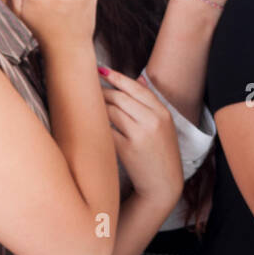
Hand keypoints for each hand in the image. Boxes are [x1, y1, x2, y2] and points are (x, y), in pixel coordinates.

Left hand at [99, 65, 182, 204]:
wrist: (164, 184)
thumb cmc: (161, 154)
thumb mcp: (164, 126)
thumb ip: (151, 103)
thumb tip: (138, 79)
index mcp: (163, 113)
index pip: (136, 88)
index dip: (117, 77)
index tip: (101, 70)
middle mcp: (153, 121)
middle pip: (121, 97)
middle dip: (103, 91)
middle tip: (90, 89)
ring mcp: (140, 135)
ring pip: (111, 111)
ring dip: (97, 106)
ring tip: (88, 105)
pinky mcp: (126, 149)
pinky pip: (106, 129)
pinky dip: (97, 124)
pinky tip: (90, 123)